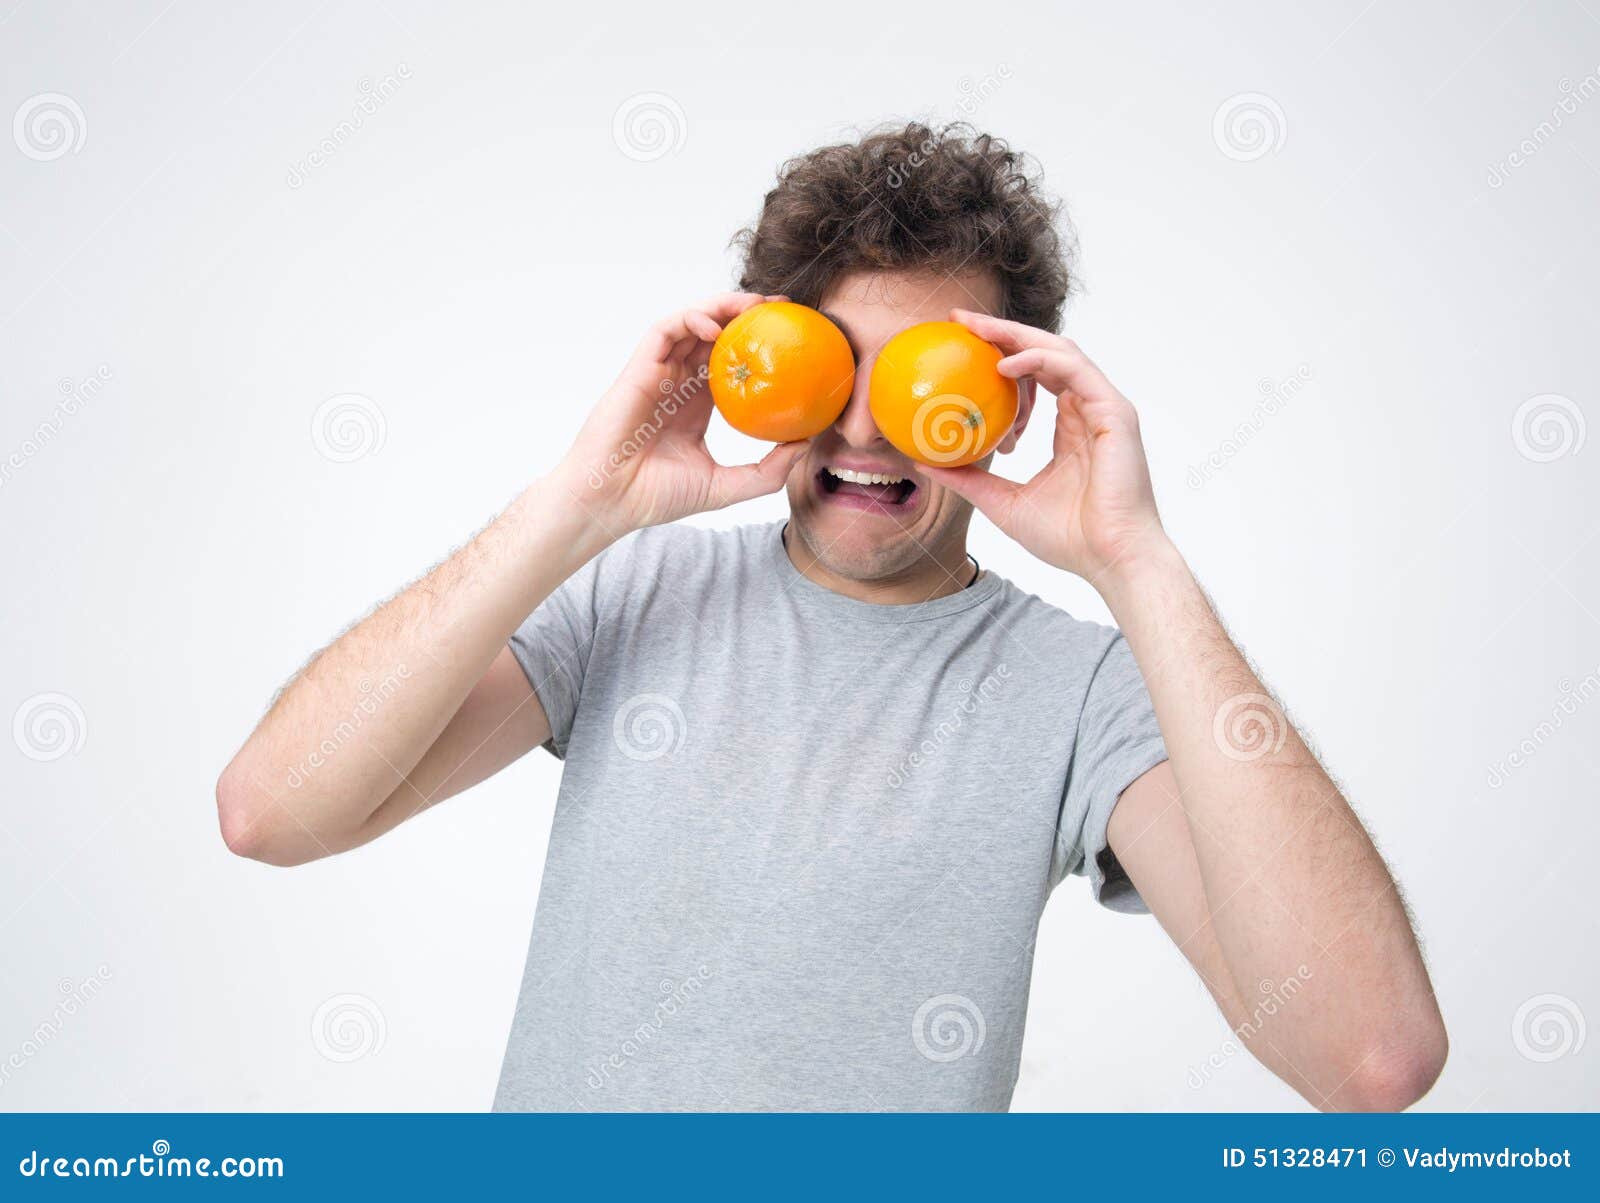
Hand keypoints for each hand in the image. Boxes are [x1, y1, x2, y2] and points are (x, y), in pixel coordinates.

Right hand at [552, 293, 808, 532]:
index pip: (732, 362)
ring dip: (723, 307)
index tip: (792, 337)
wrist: (610, 502)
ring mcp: (659, 373)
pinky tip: (717, 327)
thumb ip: (766, 471)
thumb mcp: (725, 486)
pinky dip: (690, 320)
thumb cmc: (657, 497)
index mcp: (697, 404)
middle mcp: (679, 383)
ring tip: (755, 305)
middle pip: (716, 334)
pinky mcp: (640, 369)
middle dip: (747, 313)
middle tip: (782, 306)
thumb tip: (806, 446)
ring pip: (692, 324)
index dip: (759, 345)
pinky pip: (665, 331)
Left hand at [921, 310, 1169, 587]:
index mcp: (1069, 427)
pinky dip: (1038, 360)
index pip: (1033, 376)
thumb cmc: (1068, 539)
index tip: (960, 344)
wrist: (1111, 560)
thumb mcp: (1003, 503)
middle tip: (960, 320)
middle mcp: (1087, 410)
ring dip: (1016, 335)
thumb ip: (969, 479)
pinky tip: (1003, 363)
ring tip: (976, 330)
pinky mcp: (1114, 411)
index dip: (999, 354)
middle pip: (1044, 353)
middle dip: (1002, 332)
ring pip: (1059, 351)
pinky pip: (1073, 370)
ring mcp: (1103, 407)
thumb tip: (924, 463)